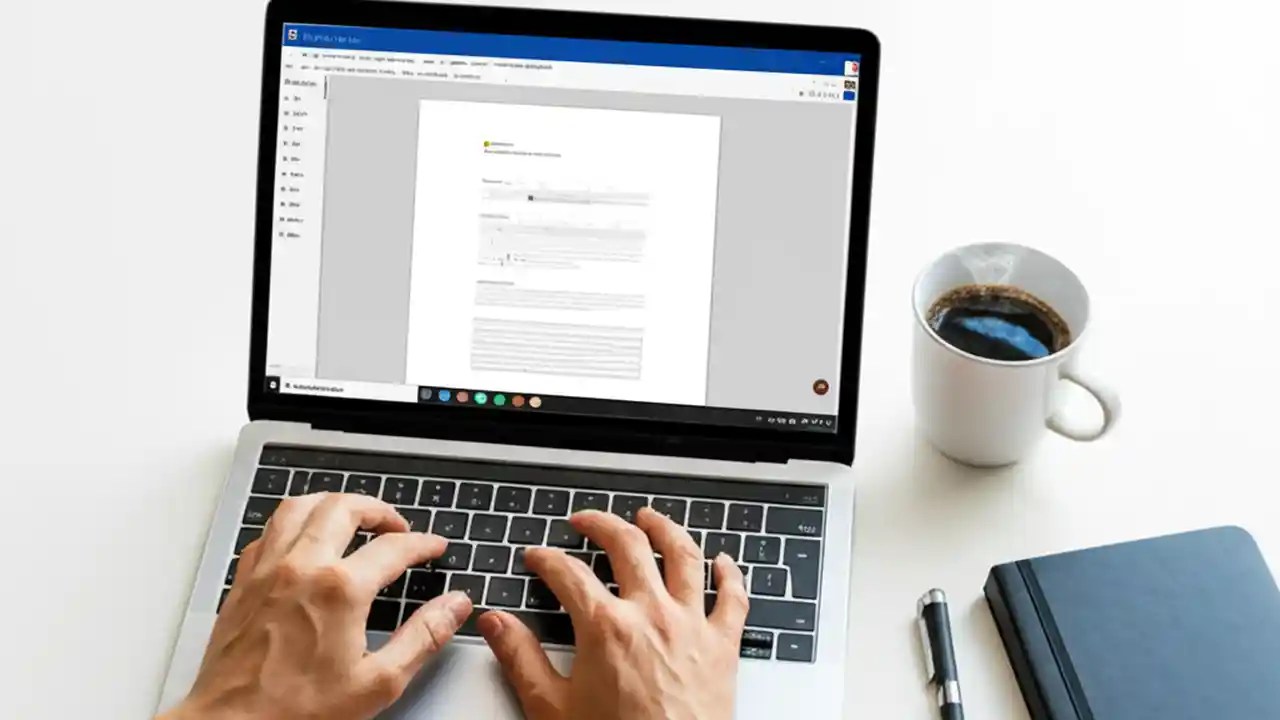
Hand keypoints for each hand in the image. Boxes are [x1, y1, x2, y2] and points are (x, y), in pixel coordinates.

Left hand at [160, 493, 472, 719]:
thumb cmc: (297, 711)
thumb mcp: (378, 682)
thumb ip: (423, 637)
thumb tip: (454, 606)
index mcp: (340, 589)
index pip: (394, 547)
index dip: (422, 544)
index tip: (433, 547)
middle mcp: (302, 568)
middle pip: (344, 508)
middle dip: (378, 510)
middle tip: (396, 526)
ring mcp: (267, 571)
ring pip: (300, 507)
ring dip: (333, 503)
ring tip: (352, 515)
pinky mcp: (243, 583)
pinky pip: (268, 532)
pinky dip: (292, 524)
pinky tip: (303, 538)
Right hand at [479, 507, 748, 719]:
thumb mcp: (551, 709)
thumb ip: (521, 659)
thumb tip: (495, 626)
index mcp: (606, 628)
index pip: (568, 573)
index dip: (546, 559)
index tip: (538, 556)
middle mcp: (652, 615)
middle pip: (628, 545)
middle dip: (601, 524)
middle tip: (586, 521)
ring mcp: (692, 626)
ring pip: (683, 556)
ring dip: (665, 529)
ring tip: (649, 517)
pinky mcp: (723, 646)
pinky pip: (732, 597)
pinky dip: (729, 574)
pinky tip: (723, 561)